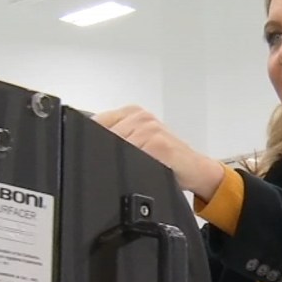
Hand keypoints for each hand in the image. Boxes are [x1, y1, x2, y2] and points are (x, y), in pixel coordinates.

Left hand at [93, 105, 225, 199]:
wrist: (196, 169)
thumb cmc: (167, 158)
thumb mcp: (138, 143)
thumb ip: (115, 140)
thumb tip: (86, 149)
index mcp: (132, 112)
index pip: (96, 122)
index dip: (91, 142)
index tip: (96, 154)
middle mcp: (141, 116)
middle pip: (104, 136)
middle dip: (104, 154)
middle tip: (117, 165)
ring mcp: (150, 128)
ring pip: (117, 146)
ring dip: (119, 162)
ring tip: (132, 168)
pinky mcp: (159, 144)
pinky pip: (134, 156)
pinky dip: (133, 166)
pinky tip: (142, 169)